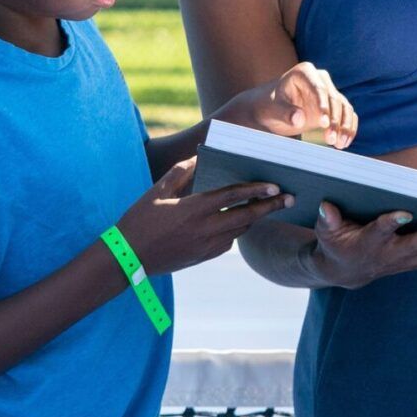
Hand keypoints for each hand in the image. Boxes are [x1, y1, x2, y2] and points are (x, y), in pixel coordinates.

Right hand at [115, 157, 292, 276]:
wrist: (126, 259)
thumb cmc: (139, 221)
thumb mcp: (157, 192)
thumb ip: (180, 173)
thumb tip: (197, 157)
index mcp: (194, 209)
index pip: (234, 196)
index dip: (257, 189)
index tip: (275, 185)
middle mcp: (205, 228)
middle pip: (247, 216)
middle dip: (271, 206)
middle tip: (290, 198)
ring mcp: (207, 246)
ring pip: (241, 229)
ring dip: (255, 218)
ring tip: (269, 207)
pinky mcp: (205, 257)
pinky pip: (229, 241)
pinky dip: (237, 230)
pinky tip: (239, 222)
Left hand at [218, 62, 358, 148]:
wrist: (269, 111)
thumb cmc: (268, 106)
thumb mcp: (272, 110)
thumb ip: (284, 113)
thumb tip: (299, 118)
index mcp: (304, 72)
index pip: (319, 88)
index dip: (323, 106)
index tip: (323, 123)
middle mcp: (320, 79)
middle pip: (334, 99)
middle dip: (335, 121)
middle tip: (330, 139)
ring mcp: (329, 92)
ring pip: (344, 108)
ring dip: (344, 126)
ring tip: (339, 144)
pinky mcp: (334, 106)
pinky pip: (347, 115)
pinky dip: (348, 128)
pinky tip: (344, 142)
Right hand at [307, 202, 416, 288]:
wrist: (345, 272)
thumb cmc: (337, 244)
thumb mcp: (326, 232)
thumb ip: (327, 220)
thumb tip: (326, 207)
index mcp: (369, 242)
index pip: (380, 230)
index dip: (391, 222)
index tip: (404, 213)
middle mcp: (392, 254)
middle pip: (416, 246)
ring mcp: (410, 261)